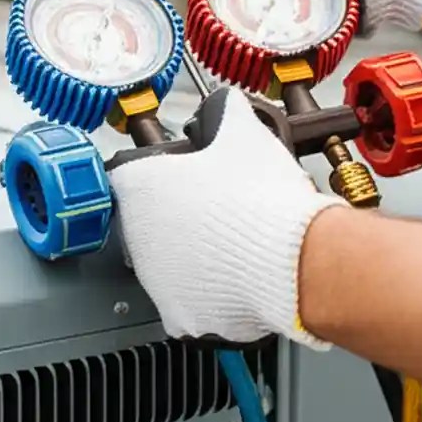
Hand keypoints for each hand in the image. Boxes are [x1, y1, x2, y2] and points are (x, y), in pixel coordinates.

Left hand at [108, 88, 346, 347]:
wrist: (294, 259)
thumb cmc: (263, 199)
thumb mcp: (243, 133)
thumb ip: (225, 112)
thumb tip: (226, 104)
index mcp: (139, 189)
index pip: (128, 177)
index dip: (155, 175)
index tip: (175, 179)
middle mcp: (137, 238)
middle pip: (148, 225)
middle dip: (177, 219)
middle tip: (215, 213)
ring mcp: (157, 282)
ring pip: (168, 267)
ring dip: (191, 258)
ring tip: (231, 244)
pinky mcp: (181, 318)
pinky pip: (189, 305)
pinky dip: (208, 297)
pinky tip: (235, 278)